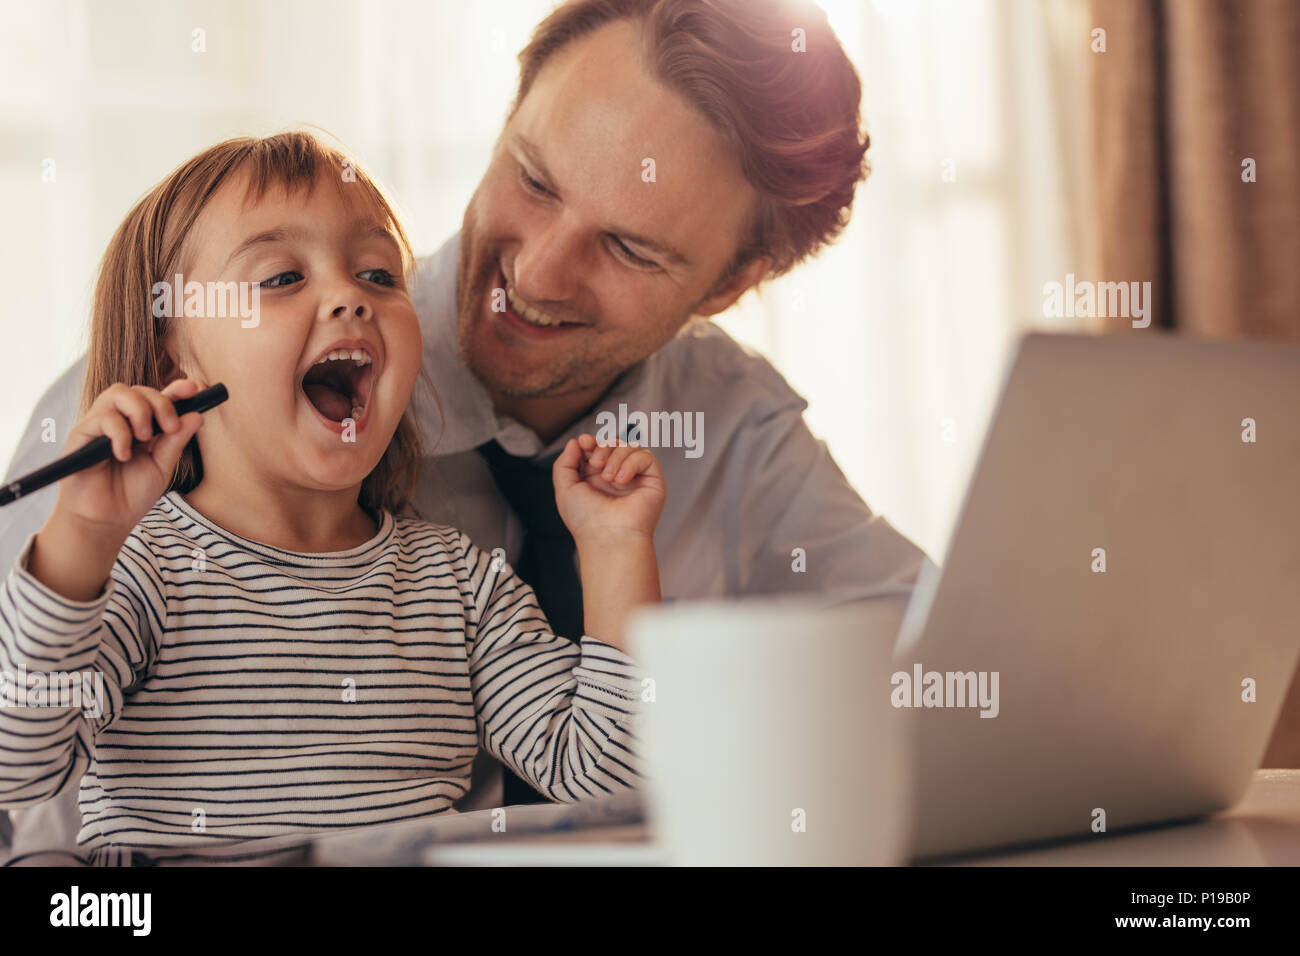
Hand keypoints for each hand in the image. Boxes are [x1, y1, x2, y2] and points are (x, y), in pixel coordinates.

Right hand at [50, 379, 206, 541]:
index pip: (157, 397)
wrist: (105, 521)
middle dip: (161, 402)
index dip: (176, 389)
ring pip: (118, 393)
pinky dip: (119, 433)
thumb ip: (176, 441)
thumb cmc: (132, 495)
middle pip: (139, 389)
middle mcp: (120, 420)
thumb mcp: (162, 467)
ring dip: (140, 411)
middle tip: (170, 427)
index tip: (194, 389)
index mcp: (142, 426)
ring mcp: (99, 425)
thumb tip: (197, 415)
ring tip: (146, 438)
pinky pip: (101, 418)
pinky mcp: (81, 435)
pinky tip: (124, 454)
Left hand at [553, 433, 665, 546]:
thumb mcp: (565, 488)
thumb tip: (576, 442)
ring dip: (615, 457)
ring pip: (629, 446)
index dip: (591, 441)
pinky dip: (631, 463)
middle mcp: (616, 477)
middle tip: (595, 463)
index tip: (584, 443)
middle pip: (613, 443)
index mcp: (595, 478)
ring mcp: (635, 478)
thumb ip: (564, 462)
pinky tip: (622, 480)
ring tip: (608, 478)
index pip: (596, 448)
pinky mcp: (652, 480)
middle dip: (602, 447)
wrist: (607, 536)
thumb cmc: (586, 520)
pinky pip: (646, 456)